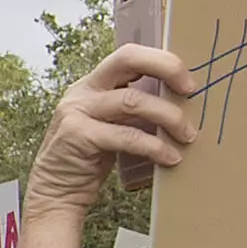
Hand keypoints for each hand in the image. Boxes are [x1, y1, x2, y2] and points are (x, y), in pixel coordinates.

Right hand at [25, 47, 195, 214]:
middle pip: (128, 60)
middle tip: (191, 91)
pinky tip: (170, 158)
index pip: (129, 55)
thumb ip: (135, 111)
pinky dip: (154, 146)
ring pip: (133, 101)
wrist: (55, 192)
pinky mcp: (78, 137)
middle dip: (166, 68)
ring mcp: (77, 111)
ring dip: (168, 117)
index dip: (162, 61)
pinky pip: (126, 136)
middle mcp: (83, 91)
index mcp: (93, 84)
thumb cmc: (90, 159)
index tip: (188, 82)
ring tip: (187, 136)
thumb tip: (182, 106)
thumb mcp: (113, 126)